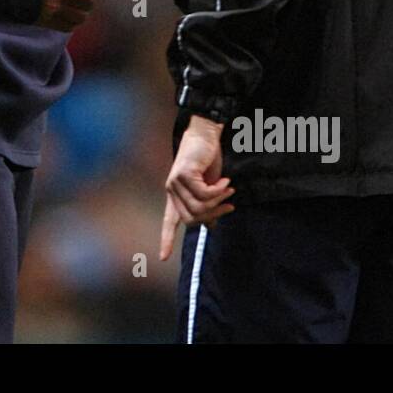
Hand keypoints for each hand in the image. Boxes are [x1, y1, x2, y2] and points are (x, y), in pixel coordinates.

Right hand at [31, 0, 94, 31]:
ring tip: (75, 14)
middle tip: (80, 2)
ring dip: (80, 15)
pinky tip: (67, 21)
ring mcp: (59, 9)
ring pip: (81, 17)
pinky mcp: (50, 21)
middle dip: (86, 2)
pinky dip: (70, 25)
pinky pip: (68, 27)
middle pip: (88, 2)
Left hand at [159, 114, 235, 260]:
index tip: (162, 257)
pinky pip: (204, 195)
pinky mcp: (182, 175)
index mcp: (176, 195)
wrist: (206, 135)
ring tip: (229, 188)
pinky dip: (218, 190)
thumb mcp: (211, 187)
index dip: (167, 240)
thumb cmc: (208, 160)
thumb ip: (208, 205)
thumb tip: (211, 227)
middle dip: (214, 214)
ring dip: (219, 201)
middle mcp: (172, 190)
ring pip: (199, 208)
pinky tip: (225, 180)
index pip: (169, 221)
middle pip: (193, 219)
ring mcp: (175, 183)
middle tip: (230, 203)